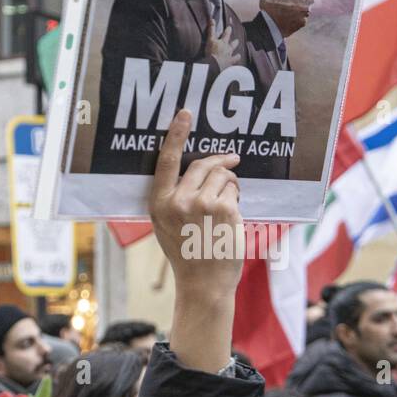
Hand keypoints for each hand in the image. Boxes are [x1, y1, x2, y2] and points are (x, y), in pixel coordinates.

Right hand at [150, 110, 242, 372]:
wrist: (203, 283)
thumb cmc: (186, 252)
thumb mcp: (166, 224)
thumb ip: (173, 196)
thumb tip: (194, 167)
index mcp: (159, 203)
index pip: (166, 161)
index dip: (176, 134)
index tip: (185, 113)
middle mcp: (178, 201)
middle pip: (201, 164)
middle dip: (218, 163)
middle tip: (231, 160)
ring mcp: (203, 204)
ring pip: (222, 175)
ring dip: (230, 182)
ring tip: (226, 203)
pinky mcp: (225, 209)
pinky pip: (234, 188)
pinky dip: (237, 196)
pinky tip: (230, 215)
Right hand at [206, 23, 238, 69]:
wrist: (214, 66)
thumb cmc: (211, 52)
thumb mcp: (210, 39)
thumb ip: (211, 30)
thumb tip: (212, 19)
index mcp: (223, 43)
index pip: (226, 34)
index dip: (228, 30)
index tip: (229, 28)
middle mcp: (228, 50)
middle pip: (233, 45)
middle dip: (235, 42)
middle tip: (236, 41)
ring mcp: (230, 58)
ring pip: (236, 56)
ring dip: (237, 55)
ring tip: (238, 55)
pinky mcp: (229, 66)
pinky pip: (233, 67)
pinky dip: (234, 67)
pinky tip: (234, 68)